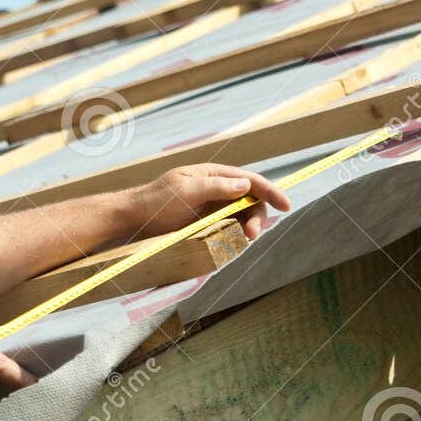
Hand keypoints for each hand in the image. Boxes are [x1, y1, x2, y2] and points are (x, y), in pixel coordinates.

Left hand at [125, 164, 291, 242]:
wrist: (134, 218)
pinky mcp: (207, 224)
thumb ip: (214, 187)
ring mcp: (213, 208)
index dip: (270, 191)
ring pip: (241, 218)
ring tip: (238, 242)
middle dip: (256, 218)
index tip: (286, 205)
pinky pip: (229, 230)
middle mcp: (217, 190)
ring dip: (245, 229)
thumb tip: (245, 185)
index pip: (250, 181)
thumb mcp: (184, 190)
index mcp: (214, 175)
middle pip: (250, 202)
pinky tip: (228, 244)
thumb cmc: (156, 201)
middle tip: (250, 236)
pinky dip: (234, 237)